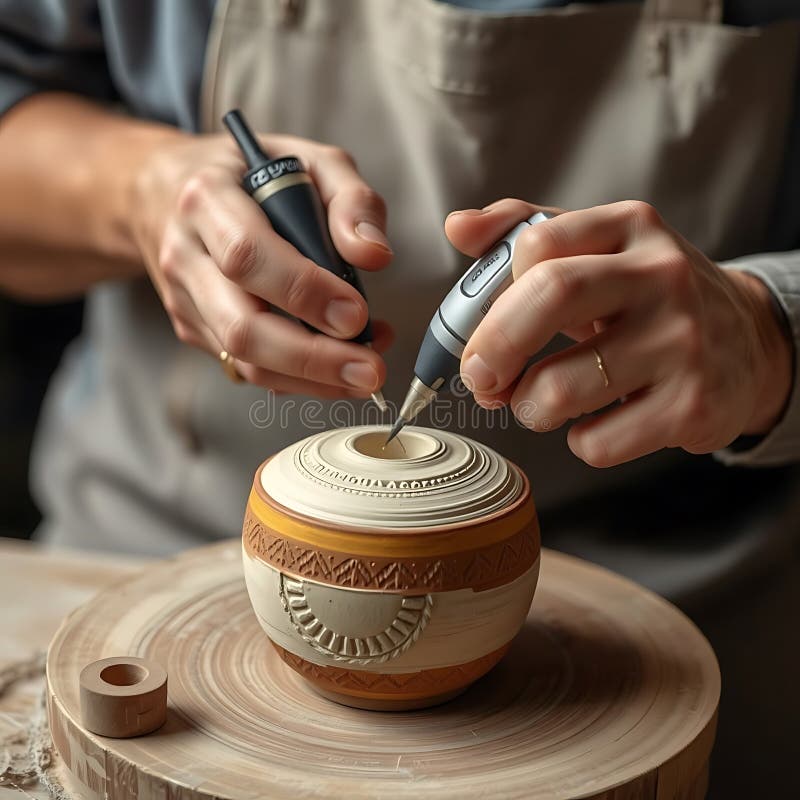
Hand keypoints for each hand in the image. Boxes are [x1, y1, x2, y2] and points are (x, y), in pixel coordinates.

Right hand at [128, 130, 392, 397]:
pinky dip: (298, 377)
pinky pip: (246, 367)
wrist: (166, 190)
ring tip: (363, 375)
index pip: (248, 256)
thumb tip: (374, 255)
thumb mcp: (307, 160)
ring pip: (244, 359)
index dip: (305, 292)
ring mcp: (184, 299)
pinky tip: (338, 365)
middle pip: (242, 326)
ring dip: (310, 379)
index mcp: (207, 199)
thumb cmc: (248, 174)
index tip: (357, 314)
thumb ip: (350, 200)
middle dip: (312, 357)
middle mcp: (186, 254)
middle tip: (369, 370)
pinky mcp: (193, 328)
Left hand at [447, 199, 792, 466]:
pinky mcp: (693, 406)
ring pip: (561, 387)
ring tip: (538, 403)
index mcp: (630, 227)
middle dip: (495, 348)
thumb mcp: (599, 249)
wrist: (748, 343)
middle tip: (481, 379)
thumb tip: (458, 227)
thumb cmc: (649, 298)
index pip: (537, 245)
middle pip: (551, 296)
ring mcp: (682, 341)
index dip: (492, 296)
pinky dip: (578, 441)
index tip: (480, 330)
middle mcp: (663, 275)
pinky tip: (596, 421)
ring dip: (529, 408)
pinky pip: (596, 441)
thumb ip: (525, 232)